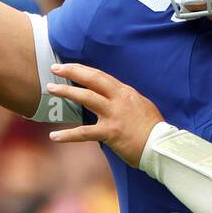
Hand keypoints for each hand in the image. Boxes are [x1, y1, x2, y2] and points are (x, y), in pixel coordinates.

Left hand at [45, 62, 164, 167]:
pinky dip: (67, 135)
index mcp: (125, 92)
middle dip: (72, 72)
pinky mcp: (110, 133)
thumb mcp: (140, 105)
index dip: (83, 69)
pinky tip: (54, 136)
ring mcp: (114, 115)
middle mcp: (118, 99)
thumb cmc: (152, 128)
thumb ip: (124, 99)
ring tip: (50, 89)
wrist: (161, 146)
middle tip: (54, 69)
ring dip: (66, 92)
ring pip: (86, 97)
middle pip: (92, 79)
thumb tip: (111, 95)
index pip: (100, 76)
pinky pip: (84, 133)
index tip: (68, 66)